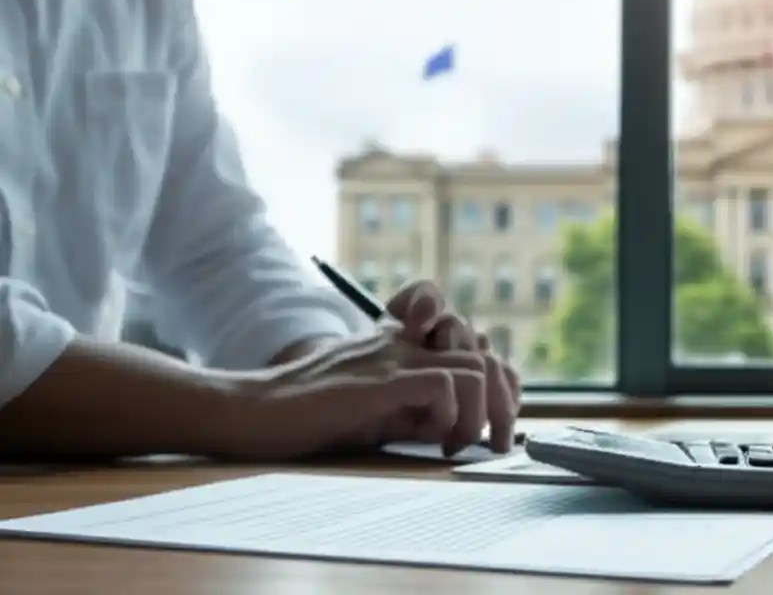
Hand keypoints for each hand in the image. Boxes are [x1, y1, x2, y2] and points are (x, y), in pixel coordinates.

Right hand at [218, 280, 519, 460]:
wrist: (253, 410)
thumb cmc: (308, 416)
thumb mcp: (375, 410)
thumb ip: (415, 411)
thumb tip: (458, 431)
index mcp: (404, 345)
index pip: (475, 344)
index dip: (498, 383)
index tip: (492, 424)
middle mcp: (405, 343)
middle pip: (486, 356)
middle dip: (504, 405)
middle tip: (495, 444)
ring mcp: (393, 358)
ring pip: (476, 366)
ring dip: (481, 413)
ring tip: (459, 445)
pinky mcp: (379, 381)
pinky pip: (443, 384)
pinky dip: (450, 415)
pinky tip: (431, 439)